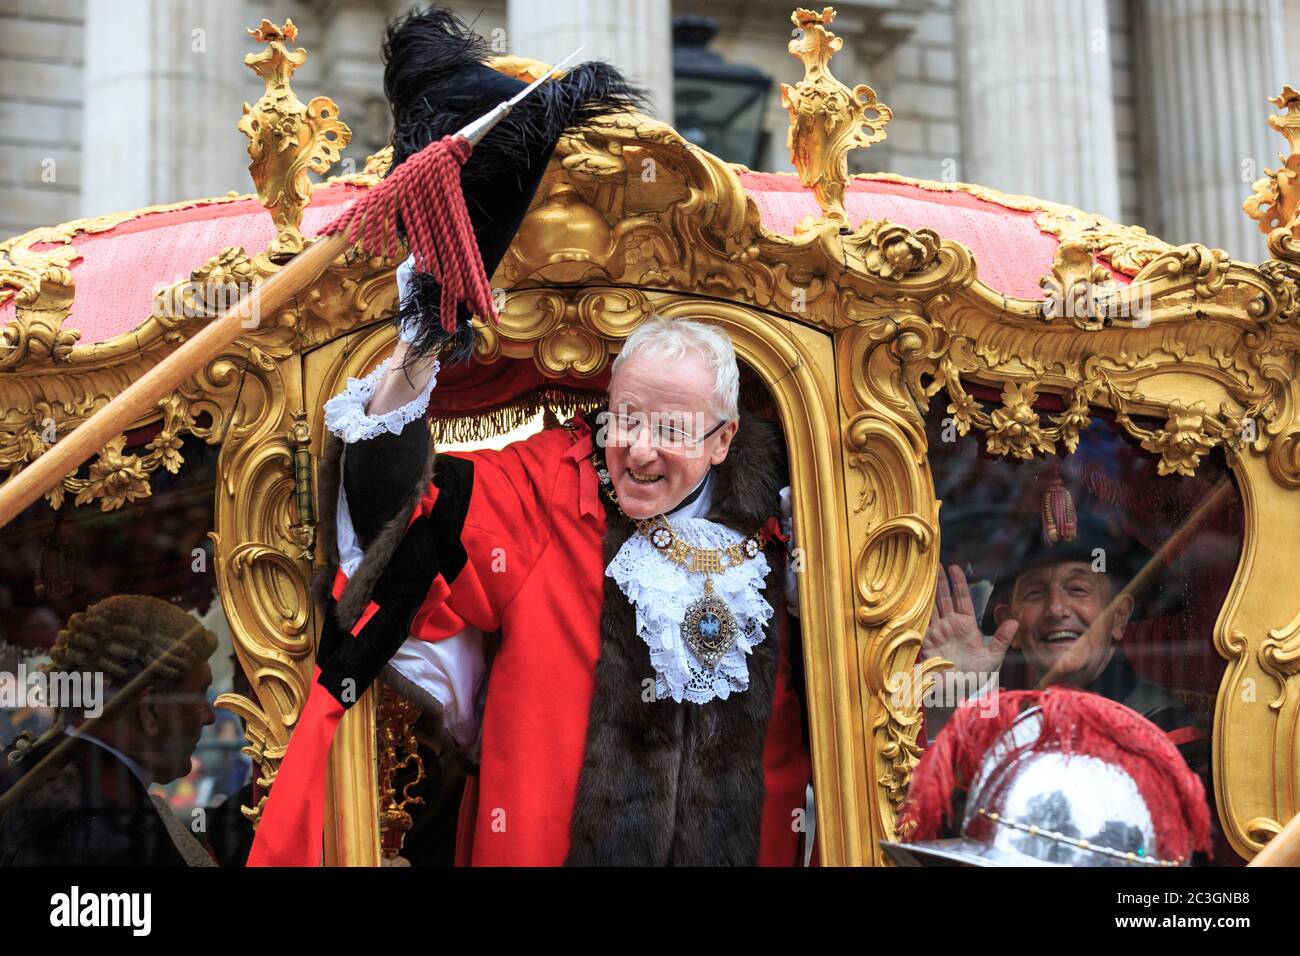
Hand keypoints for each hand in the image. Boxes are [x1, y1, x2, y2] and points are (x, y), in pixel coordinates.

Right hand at [921, 564, 1017, 681]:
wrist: (954, 694)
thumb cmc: (974, 678)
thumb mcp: (992, 658)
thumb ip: (1001, 639)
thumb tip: (1015, 622)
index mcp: (966, 627)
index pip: (962, 600)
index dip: (958, 583)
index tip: (954, 567)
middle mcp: (949, 626)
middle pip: (944, 598)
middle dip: (940, 581)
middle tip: (936, 563)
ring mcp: (936, 632)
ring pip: (932, 605)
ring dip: (928, 590)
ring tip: (923, 573)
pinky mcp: (925, 639)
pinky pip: (921, 619)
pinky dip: (918, 607)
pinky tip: (915, 594)